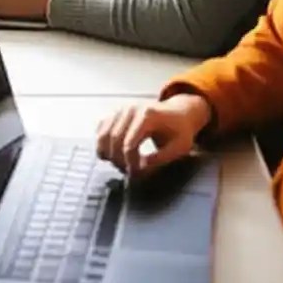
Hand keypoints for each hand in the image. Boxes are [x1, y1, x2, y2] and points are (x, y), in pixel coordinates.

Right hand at [95, 94, 212, 177]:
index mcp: (148, 115)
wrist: (179, 112)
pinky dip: (103, 144)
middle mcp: (131, 109)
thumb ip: (159, 159)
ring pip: (103, 134)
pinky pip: (101, 130)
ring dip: (107, 154)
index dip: (130, 163)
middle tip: (128, 172)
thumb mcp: (178, 148)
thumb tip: (140, 169)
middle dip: (118, 160)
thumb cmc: (180, 130)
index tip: (136, 174)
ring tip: (120, 165)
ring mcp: (121, 109)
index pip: (129, 144)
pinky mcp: (116, 113)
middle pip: (114, 139)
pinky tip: (111, 155)